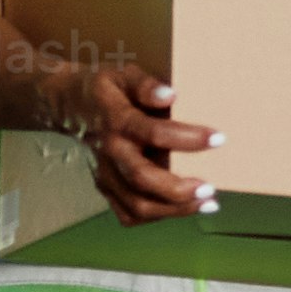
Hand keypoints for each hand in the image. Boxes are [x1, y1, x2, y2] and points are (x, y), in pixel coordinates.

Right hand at [71, 61, 218, 224]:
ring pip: (137, 204)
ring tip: (207, 203)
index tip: (218, 138)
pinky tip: (183, 209)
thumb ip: (146, 84)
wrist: (71, 105)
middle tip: (210, 188)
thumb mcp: (125, 74)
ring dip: (175, 209)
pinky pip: (129, 214)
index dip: (187, 138)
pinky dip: (158, 216)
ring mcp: (106, 173)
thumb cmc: (108, 89)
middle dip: (179, 189)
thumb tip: (170, 95)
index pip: (153, 132)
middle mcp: (111, 150)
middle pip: (142, 178)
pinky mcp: (106, 187)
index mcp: (117, 119)